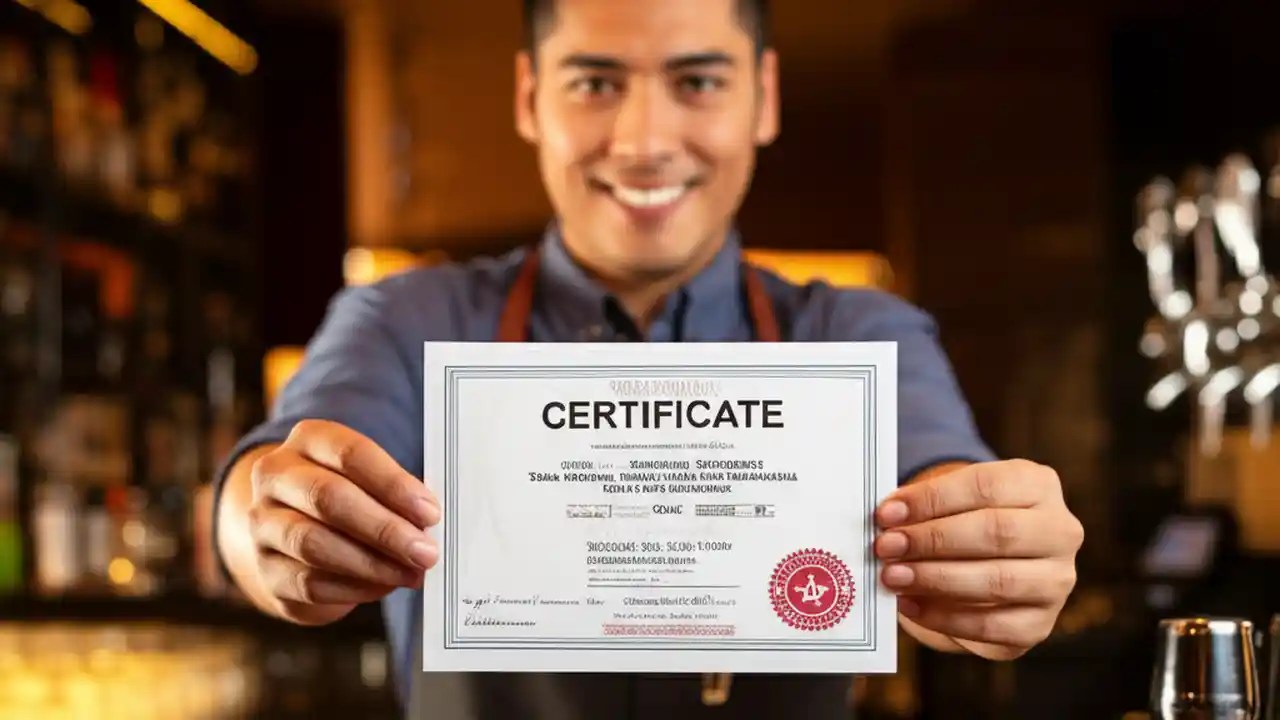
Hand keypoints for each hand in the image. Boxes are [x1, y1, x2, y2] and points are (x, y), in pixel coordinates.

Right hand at [246, 419, 440, 624]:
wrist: (291, 530)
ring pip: (314, 544)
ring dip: (372, 564)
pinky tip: (383, 586)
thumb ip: (397, 494)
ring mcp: (262, 523)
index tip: (430, 512)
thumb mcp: (370, 479)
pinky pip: (308, 582)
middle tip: (424, 551)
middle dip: (385, 529)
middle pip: (329, 498)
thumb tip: (427, 526)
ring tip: (409, 573)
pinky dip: (353, 588)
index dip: (393, 484)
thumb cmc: (347, 497)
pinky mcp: (265, 568)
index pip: (351, 454)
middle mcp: (275, 476)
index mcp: (308, 440)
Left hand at [874, 460, 1083, 659]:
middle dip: (933, 540)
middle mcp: (1059, 531)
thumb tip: (887, 521)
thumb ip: (926, 506)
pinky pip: (992, 625)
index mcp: (1038, 485)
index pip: (985, 486)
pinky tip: (910, 605)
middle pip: (996, 532)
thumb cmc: (966, 521)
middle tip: (888, 546)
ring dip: (937, 579)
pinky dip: (945, 618)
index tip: (887, 513)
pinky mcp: (1040, 623)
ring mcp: (1056, 580)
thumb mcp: (953, 501)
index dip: (932, 499)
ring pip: (998, 580)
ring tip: (893, 576)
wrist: (997, 564)